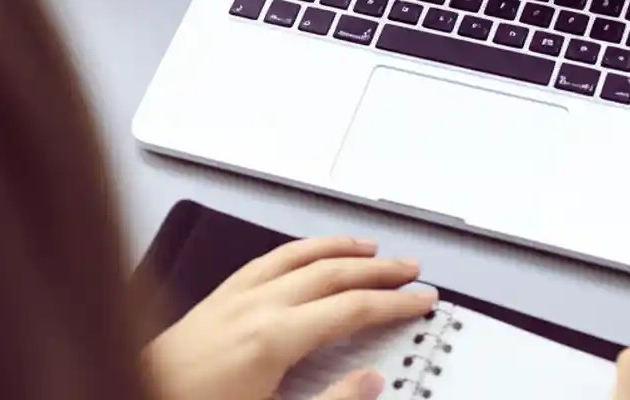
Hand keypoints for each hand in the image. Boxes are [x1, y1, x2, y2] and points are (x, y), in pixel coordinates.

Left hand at [144, 237, 436, 399]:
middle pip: (330, 273)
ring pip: (296, 257)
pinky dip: (293, 251)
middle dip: (377, 269)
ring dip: (337, 249)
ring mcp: (228, 300)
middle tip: (409, 269)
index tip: (420, 300)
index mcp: (271, 339)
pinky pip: (262, 261)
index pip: (351, 309)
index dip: (394, 304)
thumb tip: (369, 382)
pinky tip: (299, 254)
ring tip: (366, 246)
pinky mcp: (209, 303)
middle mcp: (252, 308)